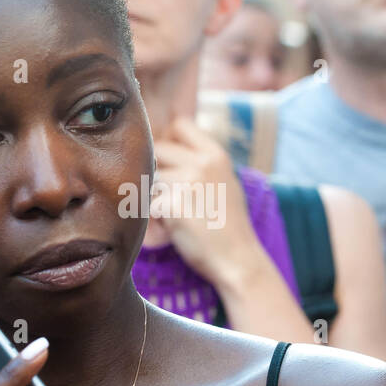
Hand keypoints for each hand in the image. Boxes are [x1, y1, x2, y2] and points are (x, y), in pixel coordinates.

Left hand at [151, 117, 264, 284]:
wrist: (238, 260)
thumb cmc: (227, 225)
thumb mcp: (223, 182)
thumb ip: (201, 162)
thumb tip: (166, 143)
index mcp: (216, 155)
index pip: (180, 125)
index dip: (168, 140)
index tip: (169, 162)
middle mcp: (202, 163)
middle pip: (157, 148)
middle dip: (156, 170)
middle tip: (168, 195)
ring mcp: (188, 182)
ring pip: (149, 177)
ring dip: (152, 195)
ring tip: (171, 214)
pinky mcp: (173, 205)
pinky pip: (147, 203)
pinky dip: (153, 217)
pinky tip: (170, 229)